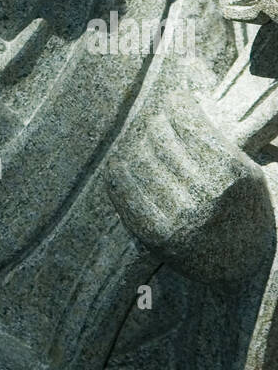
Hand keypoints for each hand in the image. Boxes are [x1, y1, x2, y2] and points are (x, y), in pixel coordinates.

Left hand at [106, 90, 271, 281]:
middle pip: (159, 135)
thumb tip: (176, 100)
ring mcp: (176, 217)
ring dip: (139, 142)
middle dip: (158, 121)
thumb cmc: (244, 210)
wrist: (240, 270)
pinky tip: (127, 161)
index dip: (177, 103)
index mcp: (230, 175)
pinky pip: (121, 186)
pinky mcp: (152, 234)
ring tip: (147, 141)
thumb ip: (217, 139)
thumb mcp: (248, 173)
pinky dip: (120, 167)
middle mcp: (203, 195)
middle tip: (160, 121)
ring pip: (138, 156)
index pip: (186, 120)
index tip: (175, 100)